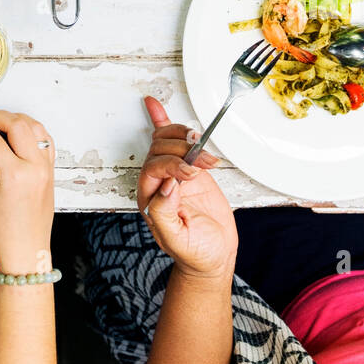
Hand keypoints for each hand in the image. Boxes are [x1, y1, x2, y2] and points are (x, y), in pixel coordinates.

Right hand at [0, 107, 54, 273]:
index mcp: (15, 175)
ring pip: (34, 126)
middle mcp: (34, 167)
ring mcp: (46, 167)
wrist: (25, 248)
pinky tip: (16, 133)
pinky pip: (45, 138)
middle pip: (16, 124)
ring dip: (14, 119)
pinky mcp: (51, 168)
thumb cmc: (3, 228)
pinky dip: (31, 129)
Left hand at [138, 97, 236, 280]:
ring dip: (185, 138)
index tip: (192, 174)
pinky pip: (171, 141)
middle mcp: (158, 183)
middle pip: (160, 149)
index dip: (172, 165)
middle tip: (201, 162)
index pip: (154, 168)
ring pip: (167, 140)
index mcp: (150, 199)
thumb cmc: (195, 254)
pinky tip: (153, 106)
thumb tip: (164, 186)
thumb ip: (164, 215)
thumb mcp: (178, 240)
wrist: (213, 258)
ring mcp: (174, 174)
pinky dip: (162, 121)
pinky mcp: (190, 170)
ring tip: (202, 147)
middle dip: (181, 149)